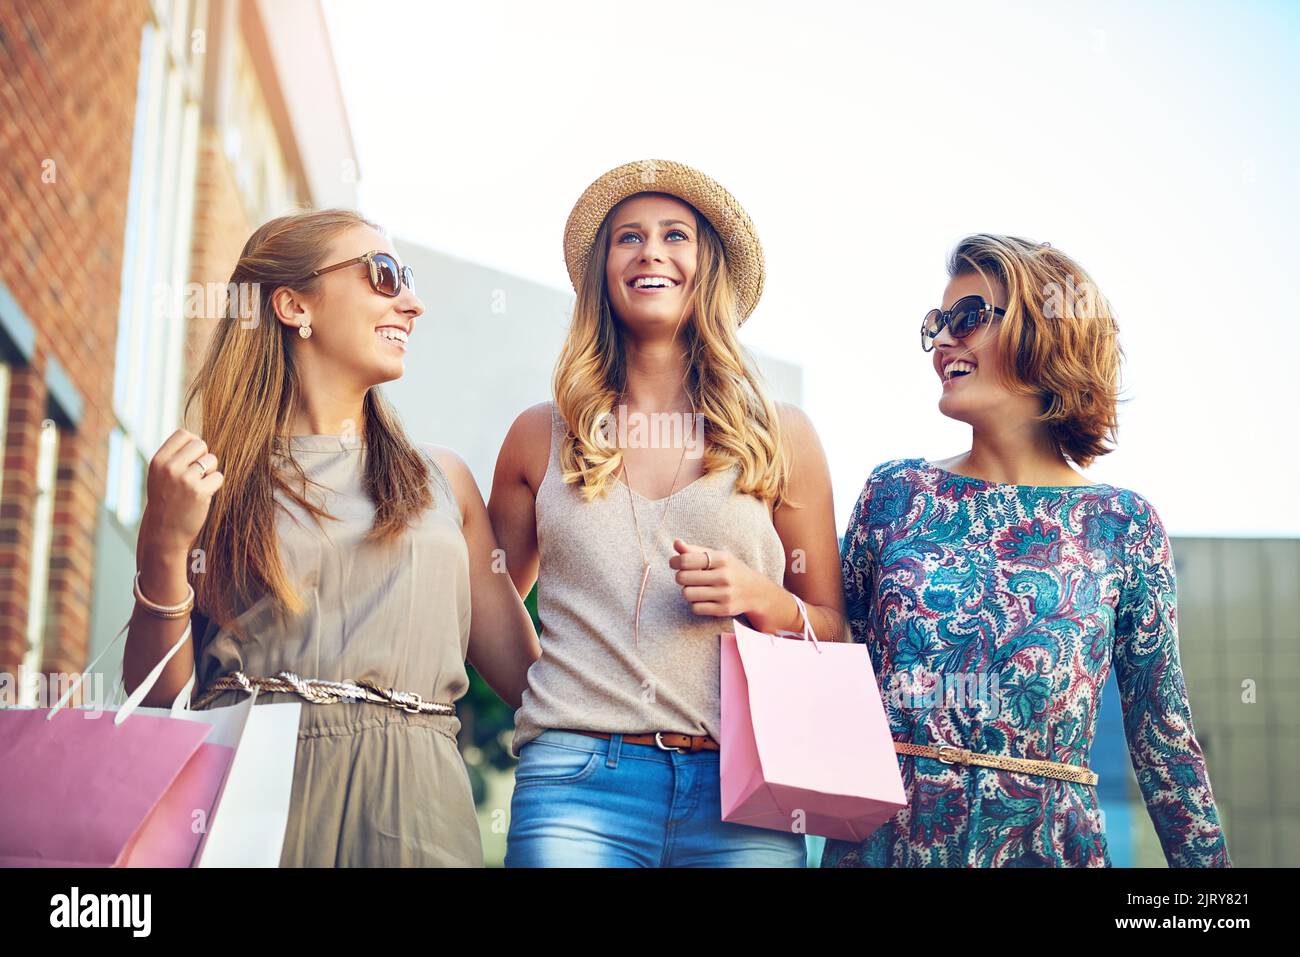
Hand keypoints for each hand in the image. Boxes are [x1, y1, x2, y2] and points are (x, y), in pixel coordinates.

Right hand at [140, 429, 224, 556]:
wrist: (164, 531)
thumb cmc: (166, 500)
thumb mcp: (160, 474)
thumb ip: (174, 456)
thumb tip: (196, 438)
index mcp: (158, 460)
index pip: (183, 434)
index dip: (192, 444)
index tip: (191, 458)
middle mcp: (169, 467)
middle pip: (200, 444)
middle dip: (203, 457)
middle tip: (197, 474)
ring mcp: (184, 479)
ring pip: (212, 460)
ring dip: (210, 472)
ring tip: (198, 485)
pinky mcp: (199, 492)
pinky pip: (218, 477)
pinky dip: (215, 485)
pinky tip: (203, 495)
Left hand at [669, 539, 765, 617]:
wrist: (756, 591)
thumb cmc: (730, 570)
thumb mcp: (717, 556)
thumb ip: (694, 550)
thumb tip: (676, 543)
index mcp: (722, 559)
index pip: (686, 560)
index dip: (675, 562)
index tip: (674, 563)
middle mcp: (724, 576)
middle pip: (683, 578)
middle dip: (680, 577)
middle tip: (686, 576)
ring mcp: (725, 594)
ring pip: (687, 594)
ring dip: (687, 591)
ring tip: (695, 588)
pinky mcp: (724, 610)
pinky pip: (695, 608)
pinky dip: (695, 604)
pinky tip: (703, 599)